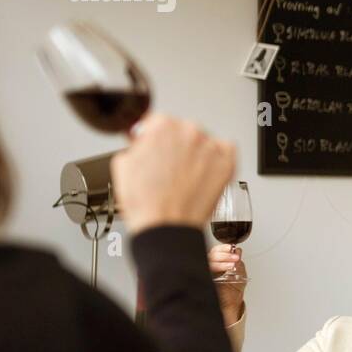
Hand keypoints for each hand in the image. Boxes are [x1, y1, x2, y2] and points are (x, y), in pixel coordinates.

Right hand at [112, 113, 235, 234]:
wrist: (165, 227)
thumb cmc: (146, 202)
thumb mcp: (123, 163)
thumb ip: (136, 144)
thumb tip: (142, 139)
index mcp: (162, 125)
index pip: (158, 123)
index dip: (153, 139)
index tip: (154, 148)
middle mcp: (189, 131)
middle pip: (182, 132)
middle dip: (175, 147)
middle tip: (168, 169)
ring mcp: (210, 147)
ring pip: (203, 142)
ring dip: (195, 154)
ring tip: (184, 177)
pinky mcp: (227, 163)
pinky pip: (225, 152)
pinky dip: (216, 160)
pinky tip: (204, 173)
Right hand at [207, 243, 246, 322]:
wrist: (231, 304)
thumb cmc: (233, 289)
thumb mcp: (239, 272)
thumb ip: (237, 261)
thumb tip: (238, 250)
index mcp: (218, 262)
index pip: (216, 251)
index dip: (223, 248)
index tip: (231, 248)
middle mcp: (210, 267)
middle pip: (211, 255)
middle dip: (224, 255)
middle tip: (235, 257)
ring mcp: (207, 274)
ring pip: (208, 262)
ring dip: (221, 262)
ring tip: (232, 265)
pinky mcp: (206, 281)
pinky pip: (207, 273)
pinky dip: (217, 271)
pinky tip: (226, 271)